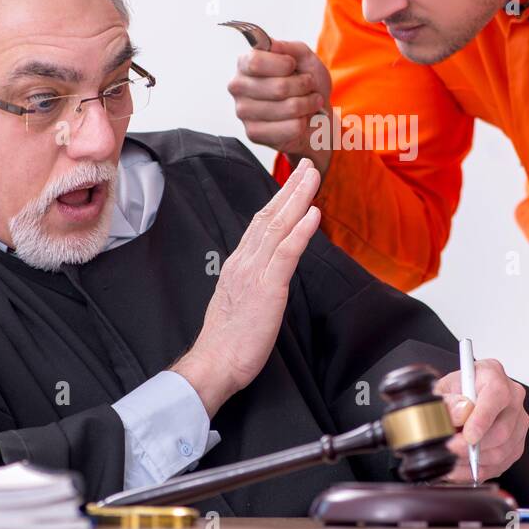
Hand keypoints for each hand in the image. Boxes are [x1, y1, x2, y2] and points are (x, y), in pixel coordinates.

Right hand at [174, 159, 321, 414]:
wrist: (214, 363)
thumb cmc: (228, 341)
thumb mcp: (241, 300)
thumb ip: (253, 280)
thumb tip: (270, 272)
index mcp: (238, 264)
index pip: (260, 223)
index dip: (279, 199)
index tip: (294, 181)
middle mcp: (244, 261)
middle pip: (269, 215)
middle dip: (290, 188)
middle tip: (307, 165)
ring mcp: (254, 273)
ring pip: (278, 227)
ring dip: (298, 198)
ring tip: (312, 177)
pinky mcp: (267, 289)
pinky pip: (286, 253)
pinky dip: (301, 231)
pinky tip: (313, 214)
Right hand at [228, 39, 333, 174]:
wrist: (317, 115)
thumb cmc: (307, 85)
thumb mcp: (304, 58)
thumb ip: (288, 48)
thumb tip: (269, 45)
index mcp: (245, 64)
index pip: (256, 62)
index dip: (283, 64)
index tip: (293, 65)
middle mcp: (238, 87)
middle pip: (278, 87)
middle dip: (304, 85)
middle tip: (309, 86)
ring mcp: (243, 112)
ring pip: (289, 107)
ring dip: (308, 104)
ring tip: (309, 102)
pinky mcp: (253, 134)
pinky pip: (292, 127)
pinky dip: (304, 122)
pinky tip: (301, 120)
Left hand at [434, 359, 528, 481]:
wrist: (458, 400)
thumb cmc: (453, 392)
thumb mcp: (441, 390)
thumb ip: (448, 400)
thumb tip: (461, 413)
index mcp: (494, 375)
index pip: (497, 395)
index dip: (483, 418)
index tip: (468, 436)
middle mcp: (512, 397)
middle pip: (502, 429)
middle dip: (473, 446)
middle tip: (449, 450)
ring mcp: (518, 422)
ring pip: (502, 451)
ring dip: (473, 461)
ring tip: (450, 459)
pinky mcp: (516, 444)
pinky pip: (500, 464)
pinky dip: (476, 471)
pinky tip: (458, 468)